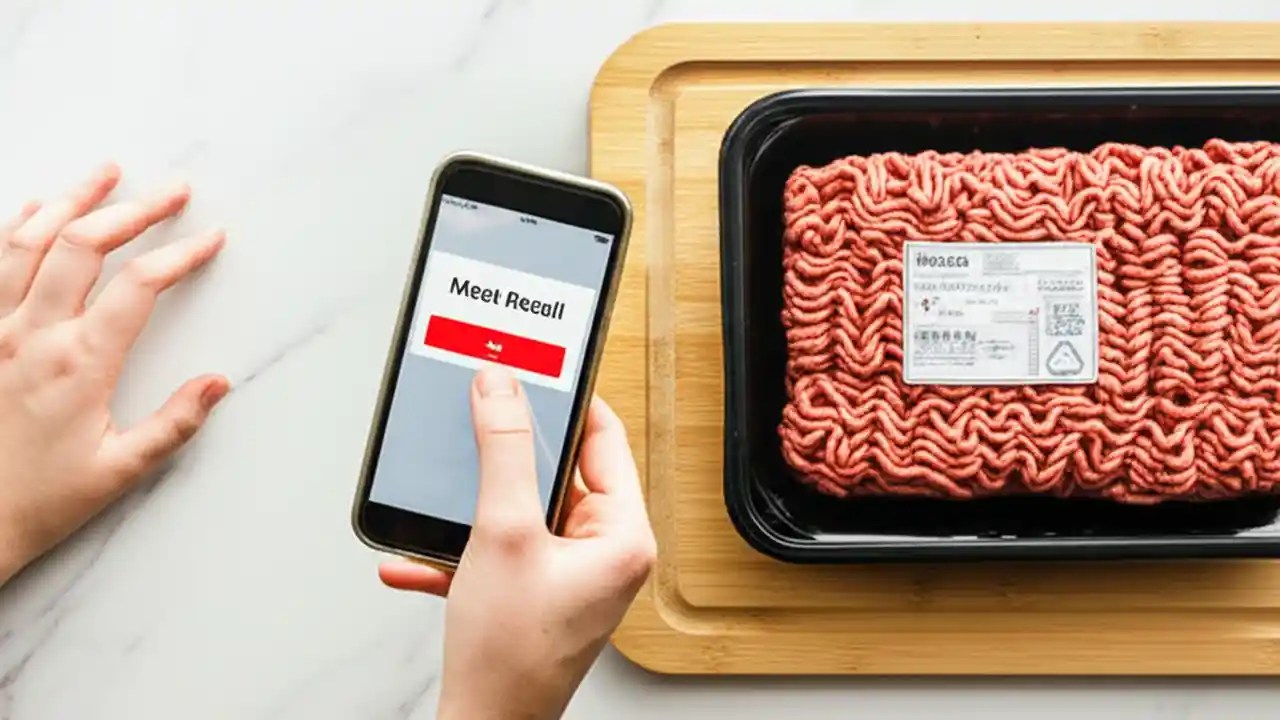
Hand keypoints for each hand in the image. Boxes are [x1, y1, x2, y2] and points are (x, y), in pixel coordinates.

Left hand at [0, 163, 227, 583]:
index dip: (181, 254)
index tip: (210, 239)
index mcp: (79, 363)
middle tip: (172, 191)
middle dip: (134, 210)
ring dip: (71, 200)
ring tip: (105, 173)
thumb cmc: (38, 499)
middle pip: (84, 245)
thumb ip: (173, 423)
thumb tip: (217, 383)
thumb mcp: (120, 470)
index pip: (139, 286)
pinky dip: (17, 228)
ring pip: (29, 241)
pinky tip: (35, 208)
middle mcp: (33, 334)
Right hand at [379, 366, 656, 719]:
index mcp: (623, 536)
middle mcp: (604, 555)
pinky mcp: (535, 595)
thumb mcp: (504, 534)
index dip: (568, 400)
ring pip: (522, 512)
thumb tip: (502, 390)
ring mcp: (569, 576)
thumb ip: (503, 452)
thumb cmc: (509, 658)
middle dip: (508, 453)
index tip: (535, 371)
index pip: (605, 439)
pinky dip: (459, 549)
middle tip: (478, 416)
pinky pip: (499, 551)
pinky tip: (416, 553)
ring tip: (442, 489)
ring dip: (474, 504)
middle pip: (559, 474)